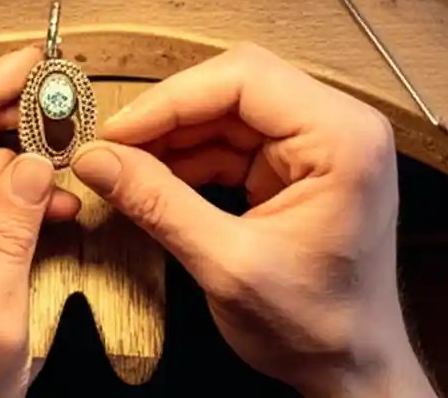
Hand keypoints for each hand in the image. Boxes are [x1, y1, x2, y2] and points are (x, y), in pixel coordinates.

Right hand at [72, 43, 435, 396]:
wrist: (351, 370)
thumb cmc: (319, 327)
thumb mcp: (227, 266)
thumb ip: (159, 204)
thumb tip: (96, 159)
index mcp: (342, 139)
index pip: (245, 79)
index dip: (170, 99)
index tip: (117, 130)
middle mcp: (338, 127)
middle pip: (233, 85)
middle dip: (169, 115)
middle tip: (113, 147)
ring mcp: (317, 143)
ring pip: (225, 110)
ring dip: (172, 137)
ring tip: (124, 166)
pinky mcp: (296, 164)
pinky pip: (231, 140)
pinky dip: (188, 157)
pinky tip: (152, 179)